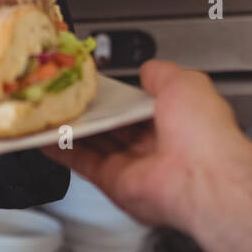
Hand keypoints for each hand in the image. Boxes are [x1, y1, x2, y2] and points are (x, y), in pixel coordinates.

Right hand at [42, 59, 251, 232]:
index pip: (138, 105)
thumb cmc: (205, 132)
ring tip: (49, 109)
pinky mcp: (114, 182)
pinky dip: (61, 149)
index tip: (96, 83)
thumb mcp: (184, 82)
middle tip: (66, 94)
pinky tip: (46, 135)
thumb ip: (160, 74)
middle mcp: (155, 145)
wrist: (201, 176)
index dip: (117, 94)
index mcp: (176, 121)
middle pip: (113, 125)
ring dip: (71, 128)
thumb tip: (148, 69)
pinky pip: (82, 162)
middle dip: (91, 111)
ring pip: (94, 143)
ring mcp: (134, 165)